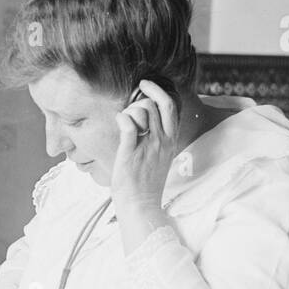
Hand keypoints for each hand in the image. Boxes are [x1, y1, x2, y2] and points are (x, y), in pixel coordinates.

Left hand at [111, 79, 180, 212]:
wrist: (141, 204)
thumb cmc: (146, 182)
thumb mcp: (160, 156)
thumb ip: (157, 137)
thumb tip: (145, 120)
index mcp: (170, 140)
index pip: (170, 106)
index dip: (157, 90)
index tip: (145, 84)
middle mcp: (162, 140)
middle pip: (154, 104)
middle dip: (139, 102)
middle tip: (129, 114)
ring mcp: (147, 146)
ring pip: (141, 110)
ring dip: (128, 111)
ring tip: (123, 125)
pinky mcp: (131, 152)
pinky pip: (127, 123)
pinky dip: (120, 118)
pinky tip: (117, 124)